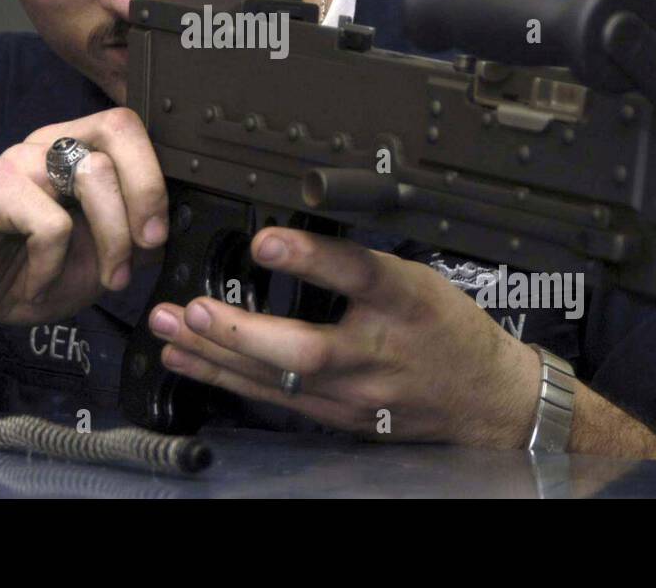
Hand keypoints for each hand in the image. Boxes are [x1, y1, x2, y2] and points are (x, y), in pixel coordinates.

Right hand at [0, 107, 167, 326]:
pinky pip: (50, 223)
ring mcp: (20, 158)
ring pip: (93, 176)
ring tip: (102, 280)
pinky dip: (53, 265)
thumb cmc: (27, 273)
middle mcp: (51, 144)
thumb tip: (170, 228)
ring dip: (111, 240)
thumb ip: (135, 239)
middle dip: (146, 192)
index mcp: (79, 152)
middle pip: (118, 130)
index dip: (155, 177)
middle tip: (146, 246)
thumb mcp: (98, 262)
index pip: (130, 130)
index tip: (159, 235)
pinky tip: (37, 281)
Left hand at [147, 226, 539, 445]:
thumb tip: (288, 238)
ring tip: (169, 330)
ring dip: (217, 356)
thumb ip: (357, 264)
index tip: (266, 239)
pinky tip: (191, 362)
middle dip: (240, 332)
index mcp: (405, 302)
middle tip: (191, 308)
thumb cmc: (449, 329)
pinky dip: (228, 379)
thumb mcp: (416, 278)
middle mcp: (378, 352)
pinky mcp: (340, 417)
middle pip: (307, 348)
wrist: (485, 400)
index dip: (310, 256)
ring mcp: (357, 394)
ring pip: (279, 380)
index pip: (357, 274)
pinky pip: (276, 399)